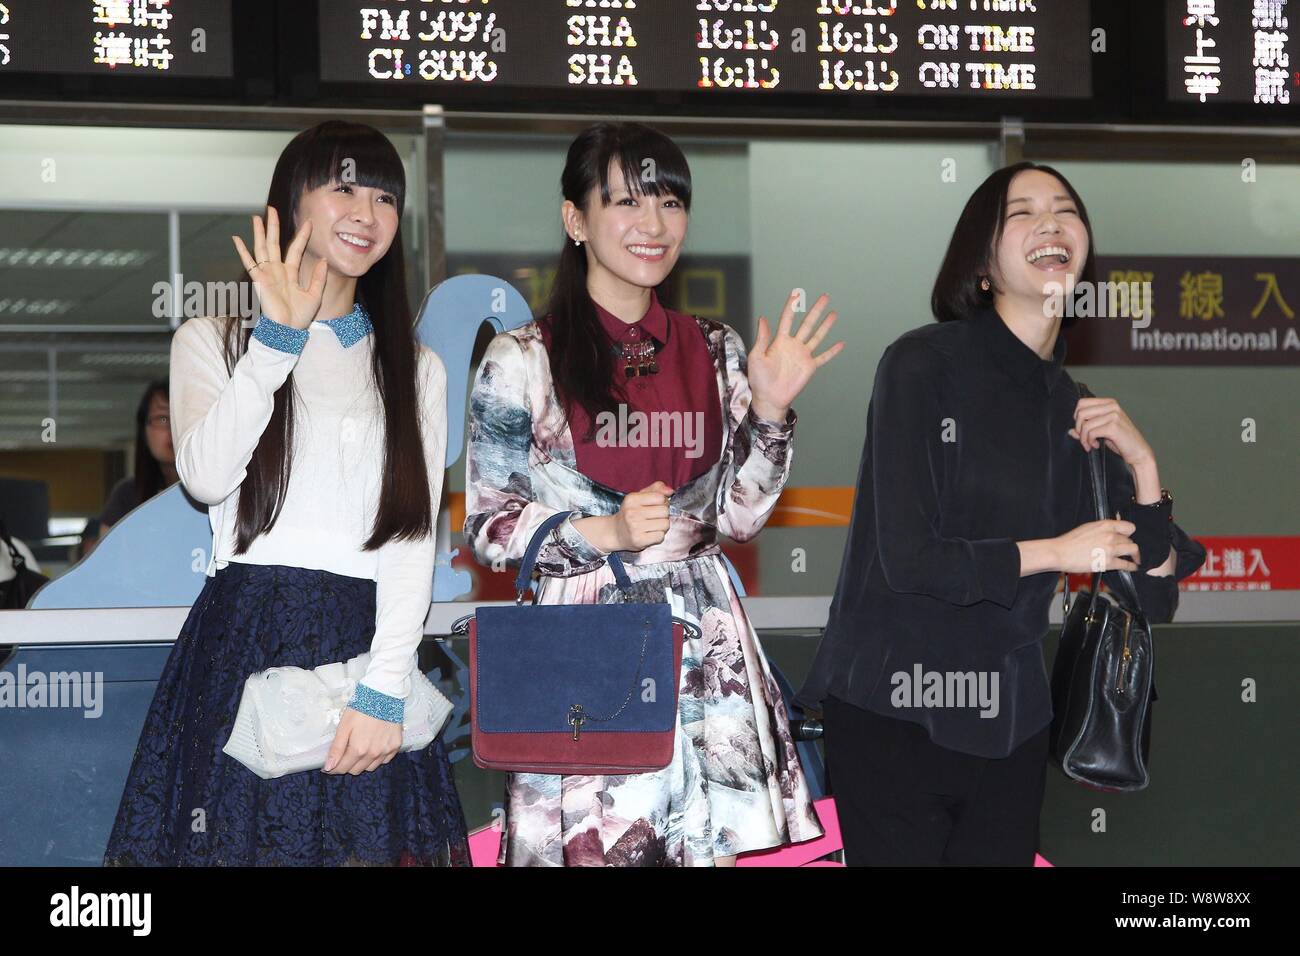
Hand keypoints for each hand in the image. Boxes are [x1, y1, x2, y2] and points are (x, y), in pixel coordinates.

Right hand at [232, 204, 327, 330]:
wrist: (288, 330)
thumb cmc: (300, 316)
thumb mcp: (315, 295)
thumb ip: (319, 277)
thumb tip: (324, 259)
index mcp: (291, 273)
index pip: (296, 249)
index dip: (302, 236)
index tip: (308, 222)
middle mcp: (277, 270)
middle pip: (275, 243)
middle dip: (274, 226)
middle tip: (271, 209)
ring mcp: (267, 274)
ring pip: (262, 248)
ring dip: (260, 233)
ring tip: (257, 217)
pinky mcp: (259, 280)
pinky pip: (249, 263)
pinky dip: (242, 251)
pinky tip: (236, 238)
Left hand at [322, 706, 401, 774]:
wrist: (384, 695)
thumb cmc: (361, 708)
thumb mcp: (344, 726)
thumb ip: (336, 749)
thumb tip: (329, 768)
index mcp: (358, 749)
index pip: (342, 768)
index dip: (334, 767)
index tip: (330, 764)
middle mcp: (373, 754)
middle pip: (356, 770)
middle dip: (347, 765)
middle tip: (345, 753)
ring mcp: (386, 751)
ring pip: (370, 767)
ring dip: (362, 763)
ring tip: (359, 749)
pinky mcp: (396, 746)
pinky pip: (384, 760)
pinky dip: (377, 757)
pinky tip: (373, 746)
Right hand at [612, 481, 672, 550]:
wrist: (615, 532)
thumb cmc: (630, 513)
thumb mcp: (639, 496)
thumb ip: (655, 489)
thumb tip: (670, 491)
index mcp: (632, 499)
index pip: (660, 498)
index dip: (663, 502)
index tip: (657, 506)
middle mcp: (632, 512)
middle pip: (664, 511)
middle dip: (663, 514)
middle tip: (654, 517)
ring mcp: (634, 527)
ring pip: (665, 524)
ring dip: (662, 526)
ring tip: (653, 526)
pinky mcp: (639, 540)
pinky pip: (660, 536)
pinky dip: (658, 536)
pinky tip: (650, 534)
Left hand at [748, 290, 844, 420]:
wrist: (769, 398)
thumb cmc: (759, 379)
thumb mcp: (757, 356)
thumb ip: (763, 337)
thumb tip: (763, 318)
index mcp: (780, 341)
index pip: (787, 319)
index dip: (792, 306)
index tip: (796, 294)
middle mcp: (793, 345)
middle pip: (807, 323)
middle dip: (816, 310)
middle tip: (824, 297)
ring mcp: (803, 355)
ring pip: (817, 336)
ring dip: (826, 326)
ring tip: (833, 314)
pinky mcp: (810, 367)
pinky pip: (823, 357)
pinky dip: (832, 351)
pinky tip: (841, 344)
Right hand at [1053, 519, 1140, 574]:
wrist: (1060, 553)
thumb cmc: (1070, 541)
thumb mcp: (1088, 527)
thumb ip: (1103, 528)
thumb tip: (1113, 530)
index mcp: (1105, 525)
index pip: (1129, 527)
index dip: (1129, 533)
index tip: (1128, 537)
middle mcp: (1110, 536)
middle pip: (1130, 540)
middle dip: (1127, 545)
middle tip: (1125, 550)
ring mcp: (1110, 549)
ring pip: (1133, 550)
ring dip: (1135, 555)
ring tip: (1135, 559)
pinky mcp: (1108, 562)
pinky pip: (1126, 564)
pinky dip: (1132, 566)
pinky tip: (1133, 567)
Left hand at [1068, 396, 1153, 468]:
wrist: (1138, 452)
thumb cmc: (1122, 441)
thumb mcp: (1102, 432)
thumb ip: (1087, 428)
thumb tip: (1070, 431)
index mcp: (1109, 403)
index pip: (1082, 403)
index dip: (1077, 417)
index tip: (1081, 429)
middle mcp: (1112, 406)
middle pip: (1080, 412)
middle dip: (1078, 428)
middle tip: (1084, 439)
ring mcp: (1113, 415)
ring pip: (1085, 424)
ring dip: (1083, 438)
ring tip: (1090, 444)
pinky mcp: (1113, 426)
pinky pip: (1091, 432)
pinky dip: (1089, 441)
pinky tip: (1096, 445)